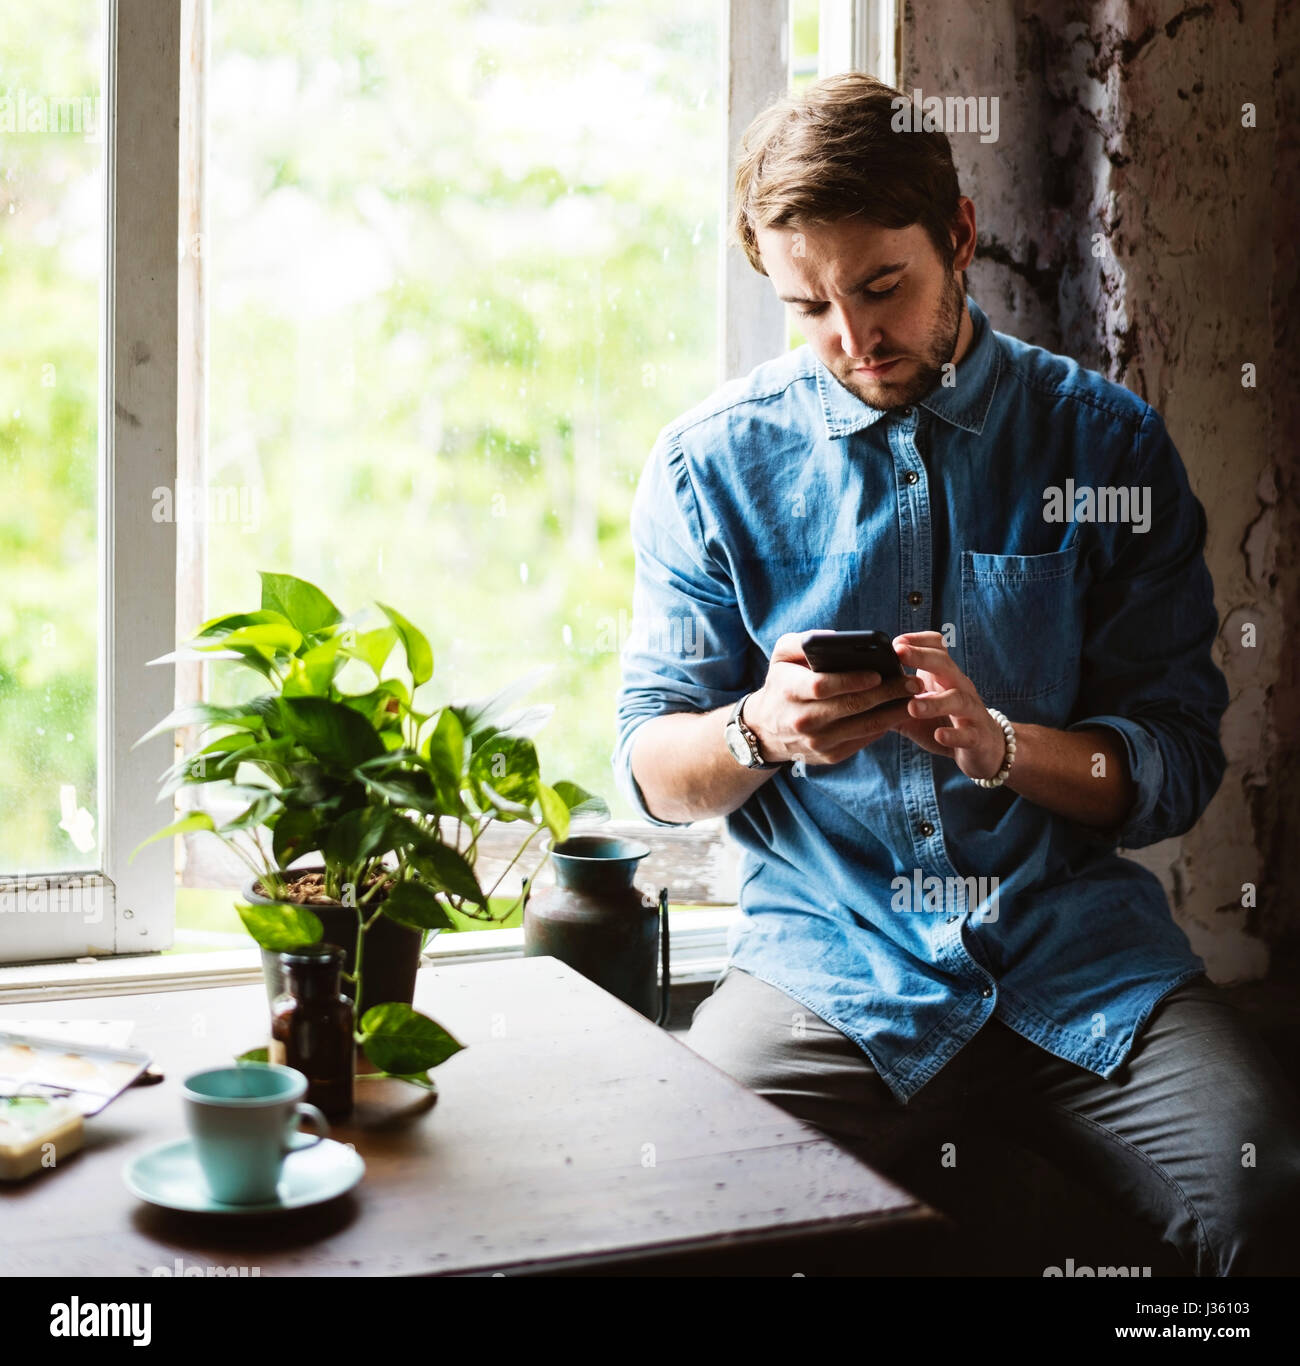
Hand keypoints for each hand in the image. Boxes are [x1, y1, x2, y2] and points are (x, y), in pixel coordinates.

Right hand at [743, 632, 921, 765]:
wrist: (766, 729)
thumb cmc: (782, 683)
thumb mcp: (780, 656)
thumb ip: (803, 641)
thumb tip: (835, 638)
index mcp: (789, 691)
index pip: (822, 686)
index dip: (852, 680)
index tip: (878, 672)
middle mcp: (802, 720)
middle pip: (850, 707)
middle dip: (886, 694)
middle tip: (912, 682)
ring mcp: (816, 742)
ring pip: (862, 727)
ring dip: (893, 713)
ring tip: (914, 698)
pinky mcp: (829, 755)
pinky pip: (862, 740)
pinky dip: (883, 727)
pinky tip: (898, 712)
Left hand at [884, 631, 1006, 779]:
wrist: (983, 748)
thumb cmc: (942, 722)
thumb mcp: (915, 705)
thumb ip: (890, 697)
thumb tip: (853, 689)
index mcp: (943, 676)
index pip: (937, 646)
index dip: (918, 640)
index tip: (895, 642)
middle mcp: (959, 687)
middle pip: (945, 664)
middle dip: (922, 657)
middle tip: (899, 654)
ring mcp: (970, 711)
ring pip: (957, 699)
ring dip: (934, 702)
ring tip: (913, 705)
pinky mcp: (976, 737)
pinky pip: (968, 734)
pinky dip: (954, 735)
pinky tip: (939, 736)